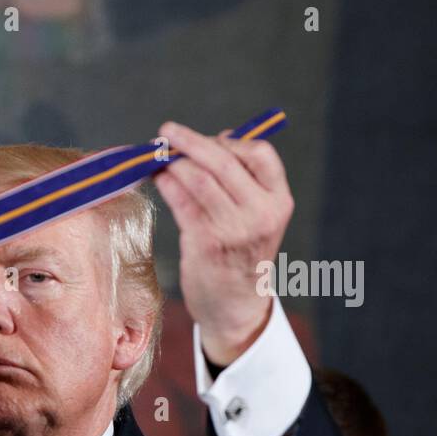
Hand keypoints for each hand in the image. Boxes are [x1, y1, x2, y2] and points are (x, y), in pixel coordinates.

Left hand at [152, 122, 294, 365]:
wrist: (235, 305)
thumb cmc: (240, 255)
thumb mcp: (257, 217)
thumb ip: (243, 182)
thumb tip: (212, 140)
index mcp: (279, 201)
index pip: (260, 154)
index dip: (230, 140)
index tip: (209, 138)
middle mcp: (260, 212)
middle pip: (223, 161)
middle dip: (191, 141)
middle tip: (166, 131)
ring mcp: (234, 228)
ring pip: (199, 179)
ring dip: (174, 162)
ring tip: (157, 157)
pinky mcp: (206, 242)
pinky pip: (182, 202)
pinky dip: (167, 184)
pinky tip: (157, 178)